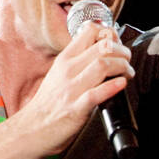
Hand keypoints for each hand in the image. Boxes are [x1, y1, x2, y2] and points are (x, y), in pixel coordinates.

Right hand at [18, 20, 133, 155]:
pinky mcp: (76, 108)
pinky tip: (121, 84)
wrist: (31, 128)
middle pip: (103, 46)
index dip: (110, 33)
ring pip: (103, 64)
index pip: (90, 30)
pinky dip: (113, 86)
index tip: (117, 43)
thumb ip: (78, 62)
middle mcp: (69, 70)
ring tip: (127, 73)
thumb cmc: (48, 104)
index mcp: (65, 58)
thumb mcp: (59, 74)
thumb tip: (102, 53)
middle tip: (127, 60)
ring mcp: (72, 89)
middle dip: (122, 50)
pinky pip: (96, 93)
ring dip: (123, 66)